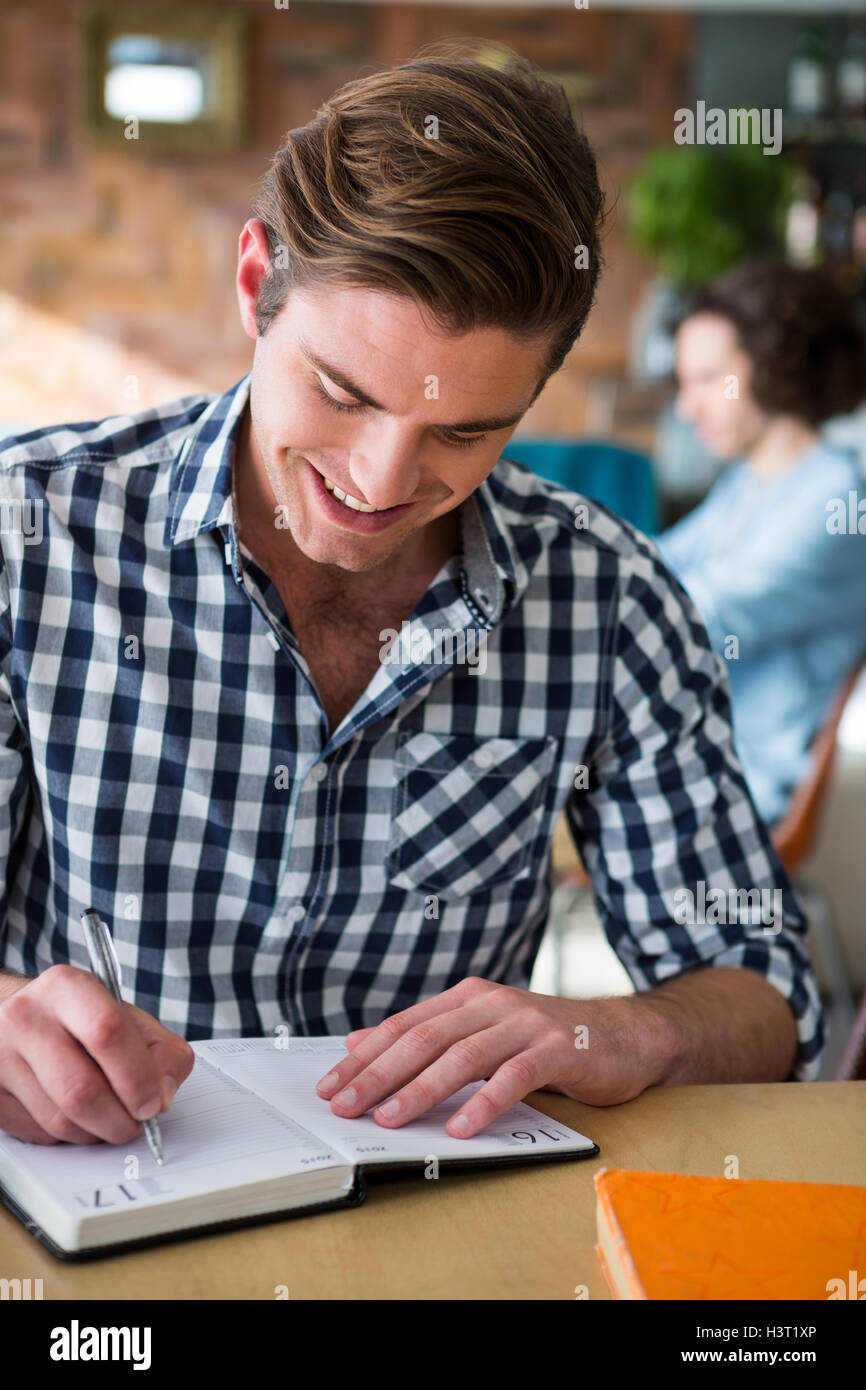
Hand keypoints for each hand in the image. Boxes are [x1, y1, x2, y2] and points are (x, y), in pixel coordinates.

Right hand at [0, 965, 194, 1144]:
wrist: (22, 1019)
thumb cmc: (79, 1021)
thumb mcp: (128, 1017)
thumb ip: (162, 1052)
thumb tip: (161, 1097)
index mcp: (67, 987)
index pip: (108, 1033)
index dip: (138, 1078)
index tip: (153, 1103)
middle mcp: (26, 1017)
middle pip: (81, 1089)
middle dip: (119, 1120)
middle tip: (135, 1123)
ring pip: (59, 1121)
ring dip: (94, 1132)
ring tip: (107, 1117)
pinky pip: (38, 1134)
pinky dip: (66, 1136)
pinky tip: (72, 1114)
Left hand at [315, 976, 672, 1137]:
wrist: (626, 1035)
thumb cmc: (547, 1042)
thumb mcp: (484, 1032)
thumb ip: (430, 1036)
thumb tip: (359, 1045)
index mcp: (468, 998)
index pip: (405, 1025)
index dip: (365, 1056)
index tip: (330, 1086)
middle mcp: (491, 1003)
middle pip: (424, 1038)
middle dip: (379, 1074)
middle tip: (345, 1105)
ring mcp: (524, 1023)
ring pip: (462, 1056)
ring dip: (421, 1089)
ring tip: (389, 1119)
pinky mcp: (556, 1048)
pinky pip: (513, 1077)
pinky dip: (484, 1103)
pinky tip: (461, 1128)